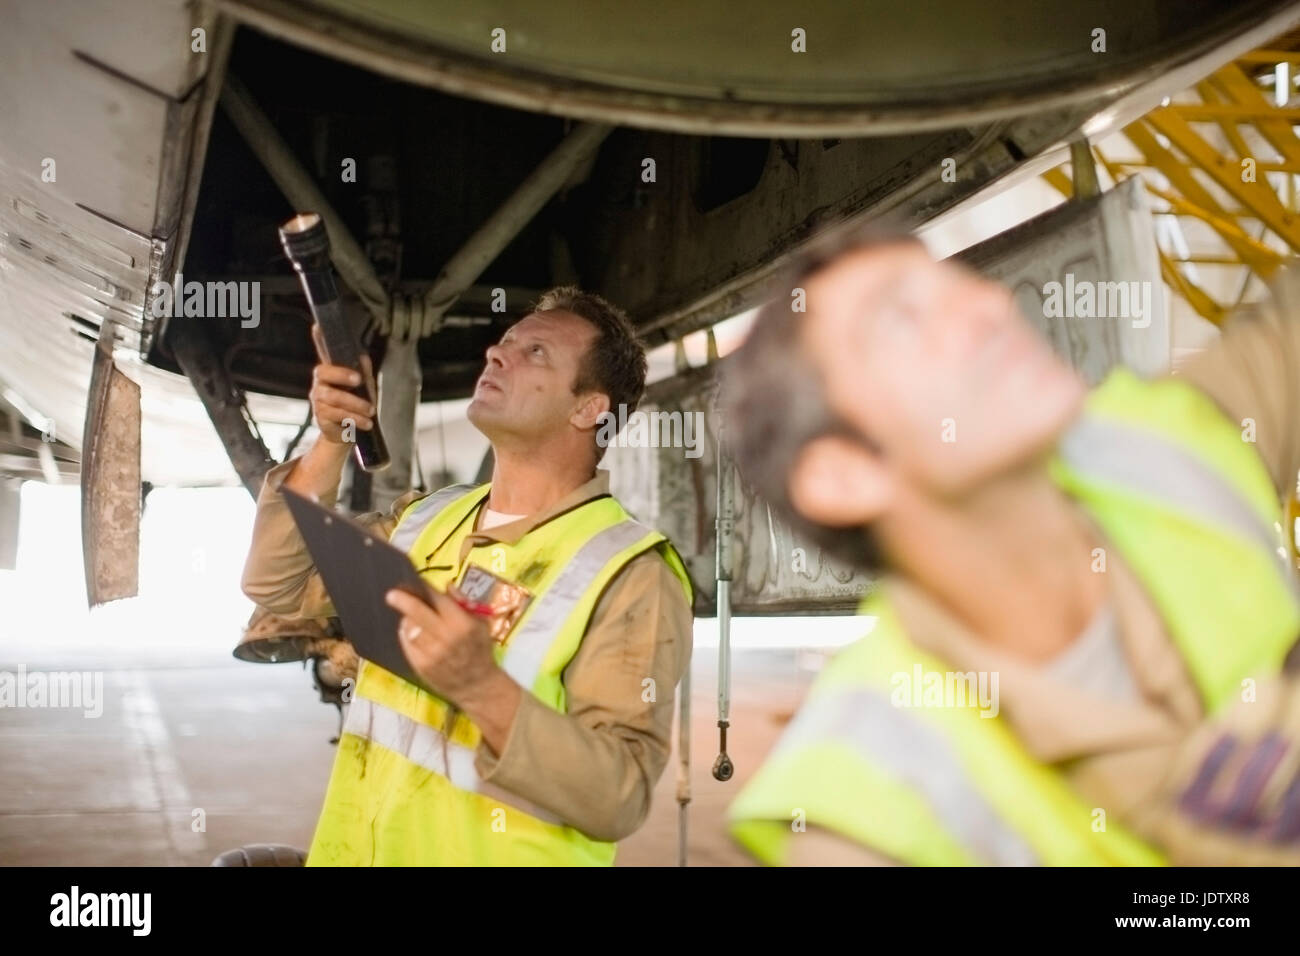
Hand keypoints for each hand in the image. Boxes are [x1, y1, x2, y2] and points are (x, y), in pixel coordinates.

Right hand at [309, 323, 376, 445]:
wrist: (347, 434)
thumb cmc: (356, 406)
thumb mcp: (364, 388)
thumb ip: (363, 372)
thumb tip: (363, 358)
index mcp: (331, 372)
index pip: (323, 352)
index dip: (319, 340)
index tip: (318, 326)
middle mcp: (320, 383)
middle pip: (323, 373)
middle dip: (341, 375)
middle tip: (359, 380)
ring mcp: (318, 400)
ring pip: (333, 397)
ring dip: (355, 404)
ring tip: (371, 411)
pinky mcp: (321, 416)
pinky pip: (337, 415)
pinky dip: (355, 419)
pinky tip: (366, 422)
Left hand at [386, 585, 502, 708]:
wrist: (477, 685)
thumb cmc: (480, 650)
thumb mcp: (481, 623)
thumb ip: (464, 604)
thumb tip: (446, 586)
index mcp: (463, 624)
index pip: (438, 599)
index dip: (425, 588)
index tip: (415, 581)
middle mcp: (446, 638)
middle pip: (418, 613)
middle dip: (403, 601)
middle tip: (391, 594)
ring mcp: (432, 653)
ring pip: (409, 629)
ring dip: (407, 619)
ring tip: (409, 617)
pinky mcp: (421, 666)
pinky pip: (407, 644)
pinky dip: (406, 635)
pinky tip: (411, 633)